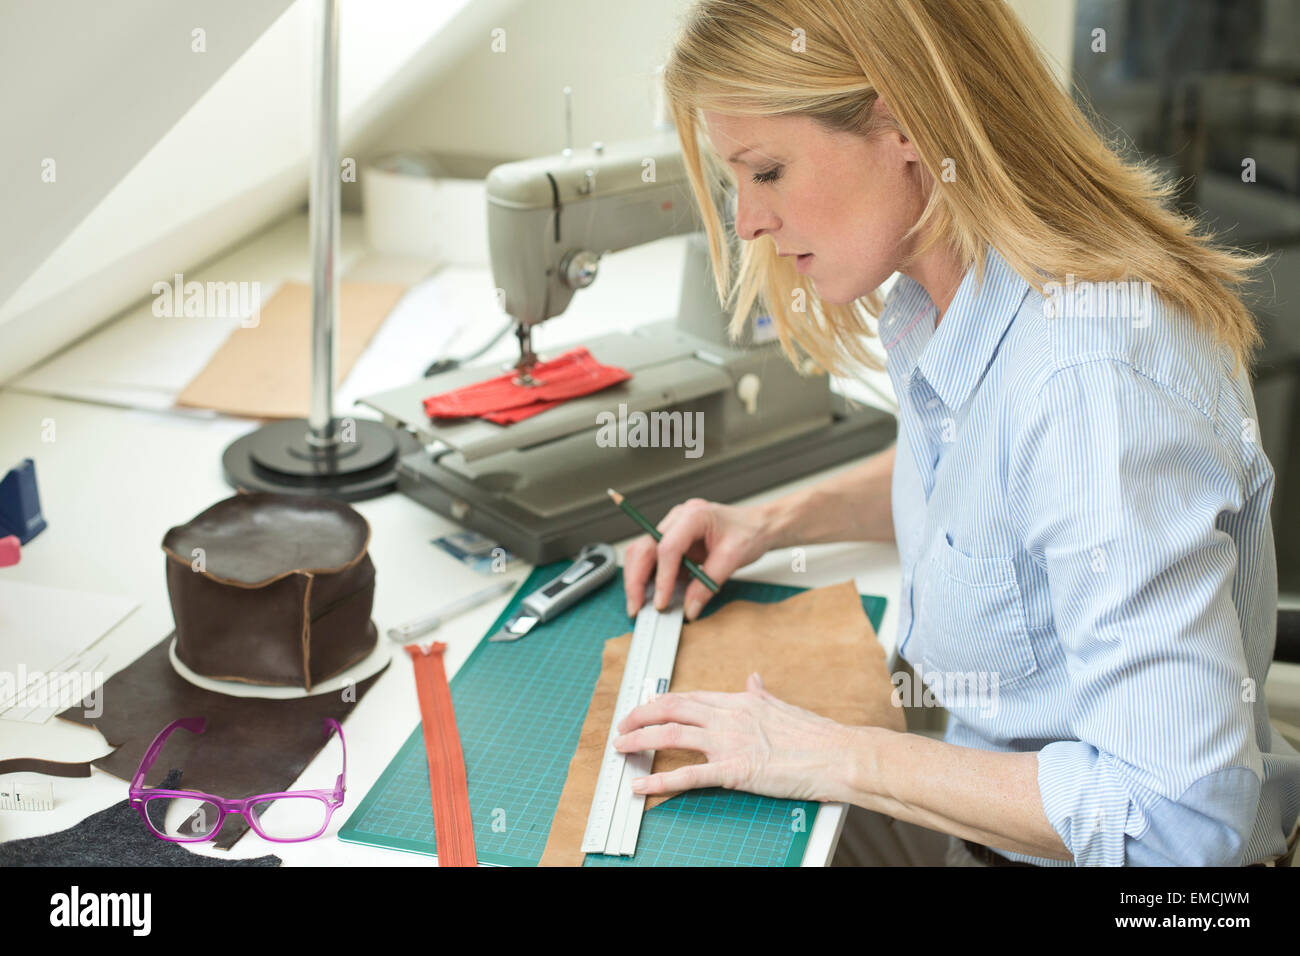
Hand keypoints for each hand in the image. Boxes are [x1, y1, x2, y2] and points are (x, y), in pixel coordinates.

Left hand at [612, 673, 854, 802]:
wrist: (838, 754)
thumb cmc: (817, 735)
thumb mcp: (782, 706)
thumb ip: (760, 694)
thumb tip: (752, 678)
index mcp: (739, 701)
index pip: (690, 697)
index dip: (662, 702)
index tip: (647, 708)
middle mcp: (729, 717)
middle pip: (672, 708)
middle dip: (641, 715)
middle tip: (623, 724)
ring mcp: (729, 742)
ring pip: (671, 734)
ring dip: (640, 740)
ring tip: (621, 748)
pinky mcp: (734, 770)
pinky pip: (688, 775)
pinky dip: (659, 781)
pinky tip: (640, 785)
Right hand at [622, 497, 770, 620]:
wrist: (758, 526)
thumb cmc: (749, 532)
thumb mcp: (733, 559)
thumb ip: (708, 585)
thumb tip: (689, 608)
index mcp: (693, 516)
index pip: (667, 547)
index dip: (661, 578)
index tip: (661, 603)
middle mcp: (677, 519)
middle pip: (644, 549)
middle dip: (636, 580)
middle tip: (636, 608)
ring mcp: (673, 529)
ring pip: (642, 553)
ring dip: (638, 580)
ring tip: (640, 605)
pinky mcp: (674, 542)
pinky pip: (654, 560)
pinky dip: (651, 579)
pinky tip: (656, 596)